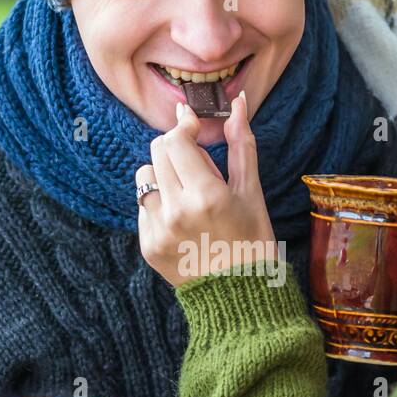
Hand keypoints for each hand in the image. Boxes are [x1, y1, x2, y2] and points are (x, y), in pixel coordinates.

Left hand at [136, 92, 279, 287]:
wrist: (239, 295)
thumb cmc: (253, 240)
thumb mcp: (252, 191)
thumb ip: (241, 144)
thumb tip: (238, 101)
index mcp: (207, 196)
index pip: (176, 140)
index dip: (184, 127)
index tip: (192, 124)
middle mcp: (177, 212)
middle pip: (157, 152)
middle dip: (175, 148)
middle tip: (199, 167)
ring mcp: (159, 231)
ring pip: (145, 177)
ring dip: (164, 176)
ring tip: (189, 196)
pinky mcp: (148, 246)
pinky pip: (144, 207)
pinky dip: (160, 204)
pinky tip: (183, 221)